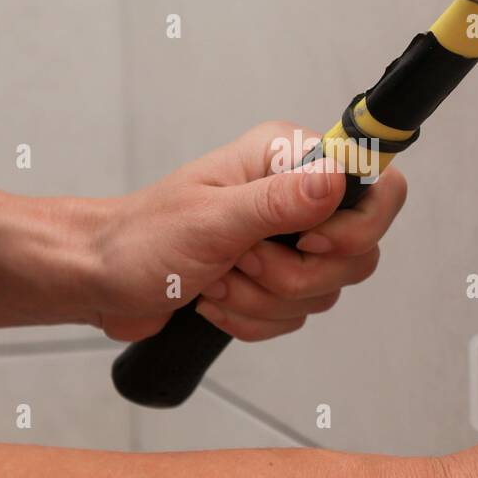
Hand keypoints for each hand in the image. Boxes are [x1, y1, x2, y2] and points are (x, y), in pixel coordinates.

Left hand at [79, 121, 406, 341]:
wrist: (104, 280)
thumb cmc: (140, 239)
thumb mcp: (209, 219)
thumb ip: (278, 202)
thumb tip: (336, 179)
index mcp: (286, 159)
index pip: (373, 181)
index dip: (354, 225)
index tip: (307, 243)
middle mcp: (297, 195)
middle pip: (357, 251)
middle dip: (293, 275)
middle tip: (239, 261)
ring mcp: (289, 240)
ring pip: (326, 291)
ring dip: (264, 299)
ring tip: (218, 279)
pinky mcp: (278, 280)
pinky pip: (299, 316)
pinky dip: (254, 318)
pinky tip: (217, 300)